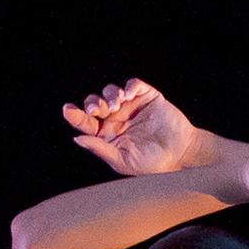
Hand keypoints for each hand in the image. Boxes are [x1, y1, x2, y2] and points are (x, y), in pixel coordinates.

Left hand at [60, 78, 204, 175]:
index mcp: (108, 135)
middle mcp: (117, 119)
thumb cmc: (152, 163)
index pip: (86, 123)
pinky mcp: (147, 97)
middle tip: (97, 109)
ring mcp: (132, 107)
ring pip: (111, 92)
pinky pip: (133, 85)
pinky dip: (129, 87)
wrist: (181, 154)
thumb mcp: (122, 160)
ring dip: (110, 95)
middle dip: (92, 103)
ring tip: (118, 105)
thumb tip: (77, 138)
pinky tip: (129, 96)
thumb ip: (100, 148)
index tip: (67, 110)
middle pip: (96, 103)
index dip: (75, 115)